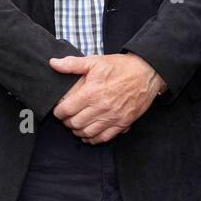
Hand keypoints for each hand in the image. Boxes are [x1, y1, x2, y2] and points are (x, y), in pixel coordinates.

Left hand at [49, 52, 164, 143]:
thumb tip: (53, 63)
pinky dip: (93, 139)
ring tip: (75, 125)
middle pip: (74, 123)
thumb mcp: (95, 61)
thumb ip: (72, 64)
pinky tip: (89, 134)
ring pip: (87, 133)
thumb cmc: (121, 67)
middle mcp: (101, 107)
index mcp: (91, 92)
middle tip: (66, 117)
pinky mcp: (122, 123)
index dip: (58, 112)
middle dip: (67, 122)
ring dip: (78, 131)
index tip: (59, 110)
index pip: (66, 109)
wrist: (146, 73)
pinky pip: (104, 138)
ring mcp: (112, 117)